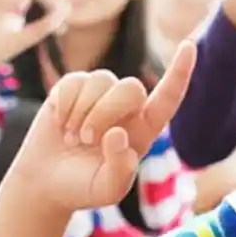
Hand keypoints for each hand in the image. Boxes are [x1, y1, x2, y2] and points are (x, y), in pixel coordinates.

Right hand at [7, 42, 195, 210]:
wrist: (46, 183)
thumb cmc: (83, 187)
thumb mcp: (107, 190)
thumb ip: (120, 169)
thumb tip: (118, 134)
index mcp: (143, 130)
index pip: (167, 98)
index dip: (180, 73)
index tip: (189, 46)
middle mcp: (125, 108)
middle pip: (131, 88)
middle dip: (106, 111)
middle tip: (86, 140)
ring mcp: (99, 95)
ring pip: (102, 80)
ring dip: (83, 112)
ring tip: (72, 138)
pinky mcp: (72, 89)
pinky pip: (74, 81)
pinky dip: (65, 105)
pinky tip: (60, 124)